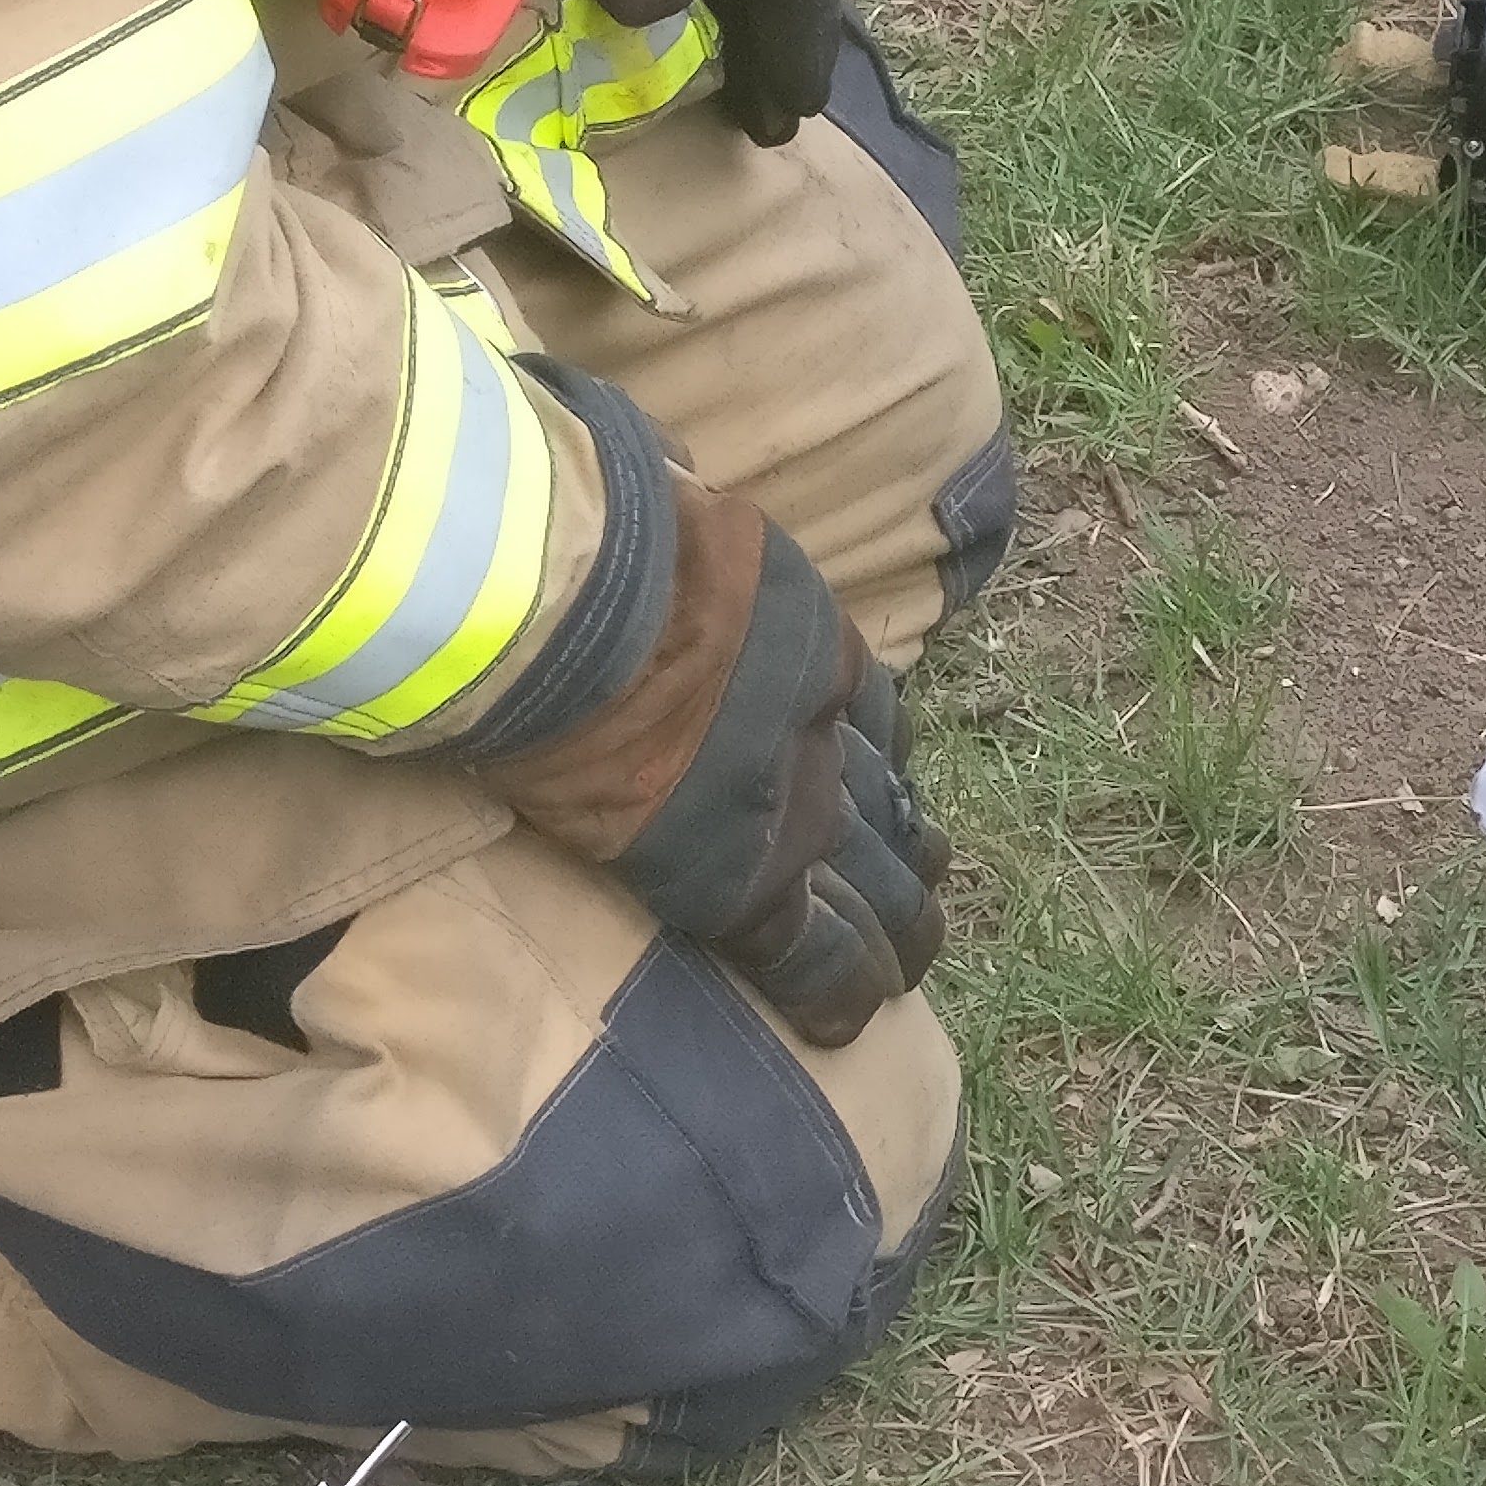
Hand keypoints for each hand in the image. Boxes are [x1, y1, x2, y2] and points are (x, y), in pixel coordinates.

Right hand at [482, 471, 947, 1044]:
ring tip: (909, 966)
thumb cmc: (583, 519)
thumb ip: (665, 486)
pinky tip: (844, 1028)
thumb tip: (644, 458)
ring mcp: (794, 806)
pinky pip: (810, 955)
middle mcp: (821, 725)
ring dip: (897, 931)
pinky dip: (834, 993)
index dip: (875, 751)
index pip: (868, 706)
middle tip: (923, 886)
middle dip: (908, 851)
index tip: (879, 777)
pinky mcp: (743, 880)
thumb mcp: (653, 475)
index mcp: (804, 630)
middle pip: (891, 803)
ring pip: (876, 888)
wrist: (562, 596)